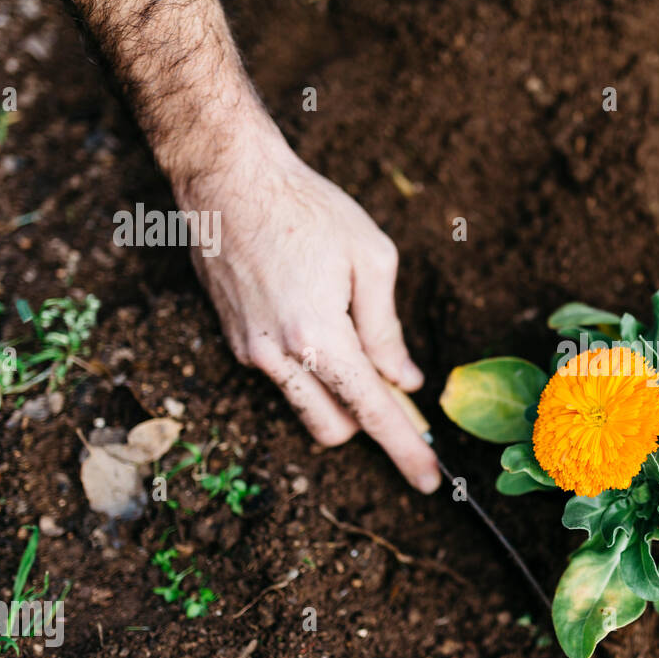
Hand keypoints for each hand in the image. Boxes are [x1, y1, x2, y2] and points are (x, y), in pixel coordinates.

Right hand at [182, 130, 439, 492]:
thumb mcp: (371, 259)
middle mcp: (277, 357)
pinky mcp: (233, 340)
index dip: (405, 450)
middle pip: (334, 429)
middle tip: (396, 384)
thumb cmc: (308, 209)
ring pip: (304, 407)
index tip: (430, 480)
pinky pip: (282, 378)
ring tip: (352, 338)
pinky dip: (309, 369)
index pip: (372, 413)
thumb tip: (405, 381)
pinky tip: (317, 317)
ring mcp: (249, 352)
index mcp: (318, 338)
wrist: (228, 177)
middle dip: (367, 419)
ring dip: (336, 395)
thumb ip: (388, 329)